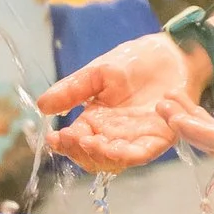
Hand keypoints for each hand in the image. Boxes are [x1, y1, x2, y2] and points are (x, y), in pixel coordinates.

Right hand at [34, 32, 199, 171]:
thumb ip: (72, 90)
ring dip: (100, 156)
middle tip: (71, 138)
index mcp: (95, 120)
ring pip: (114, 160)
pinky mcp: (159, 138)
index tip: (53, 138)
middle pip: (92, 156)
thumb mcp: (97, 73)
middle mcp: (113, 135)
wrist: (171, 53)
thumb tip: (42, 105)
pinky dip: (128, 155)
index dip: (63, 144)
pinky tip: (116, 149)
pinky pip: (142, 154)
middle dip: (79, 151)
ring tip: (88, 142)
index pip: (75, 140)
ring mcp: (136, 140)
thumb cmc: (134, 62)